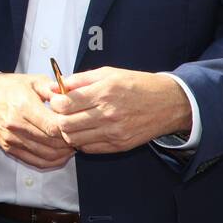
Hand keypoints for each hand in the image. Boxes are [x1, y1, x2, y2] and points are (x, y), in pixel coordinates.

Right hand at [0, 72, 73, 169]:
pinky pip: (35, 161)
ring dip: (63, 154)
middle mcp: (16, 126)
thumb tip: (73, 99)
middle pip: (52, 143)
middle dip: (70, 142)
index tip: (78, 125)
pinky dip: (51, 162)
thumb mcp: (32, 80)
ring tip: (72, 146)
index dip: (70, 129)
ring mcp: (12, 139)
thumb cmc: (7, 86)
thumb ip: (54, 90)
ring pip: (46, 155)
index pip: (53, 127)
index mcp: (24, 107)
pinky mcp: (9, 148)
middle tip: (80, 137)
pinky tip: (60, 155)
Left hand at [47, 67, 191, 153]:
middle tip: (62, 113)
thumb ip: (78, 80)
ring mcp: (114, 132)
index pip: (64, 104)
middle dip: (58, 118)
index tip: (57, 100)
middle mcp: (108, 114)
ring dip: (68, 131)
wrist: (169, 103)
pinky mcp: (119, 145)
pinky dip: (82, 141)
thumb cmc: (136, 85)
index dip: (55, 102)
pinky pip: (89, 148)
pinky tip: (86, 131)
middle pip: (65, 124)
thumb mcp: (108, 73)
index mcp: (104, 92)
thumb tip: (54, 87)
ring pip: (74, 139)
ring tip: (74, 122)